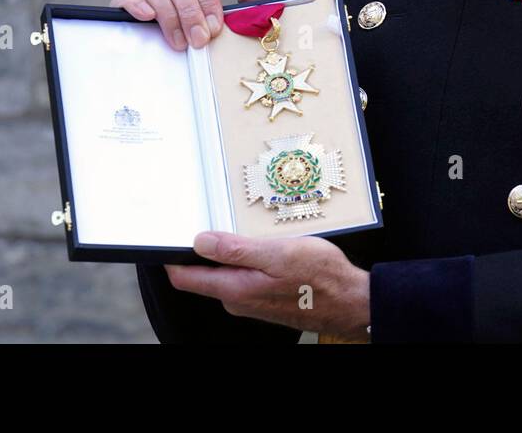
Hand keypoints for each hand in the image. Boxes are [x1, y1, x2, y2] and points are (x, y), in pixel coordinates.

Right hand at [108, 0, 266, 50]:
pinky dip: (136, 4)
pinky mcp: (125, 11)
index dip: (208, 1)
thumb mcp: (239, 26)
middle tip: (199, 41)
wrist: (190, 75)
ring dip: (168, 14)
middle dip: (190, 12)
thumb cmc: (214, 46)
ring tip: (178, 43)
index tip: (215, 29)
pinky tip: (147, 17)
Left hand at [165, 232, 370, 338]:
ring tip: (245, 229)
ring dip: (230, 253)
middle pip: (203, 274)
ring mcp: (251, 301)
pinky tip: (266, 246)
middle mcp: (237, 299)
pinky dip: (248, 260)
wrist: (350, 302)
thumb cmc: (321, 278)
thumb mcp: (278, 253)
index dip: (171, 257)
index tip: (171, 234)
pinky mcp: (265, 299)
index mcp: (235, 288)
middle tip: (211, 219)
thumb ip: (236, 250)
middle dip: (203, 249)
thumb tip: (200, 242)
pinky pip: (245, 277)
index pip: (185, 277)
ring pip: (227, 274)